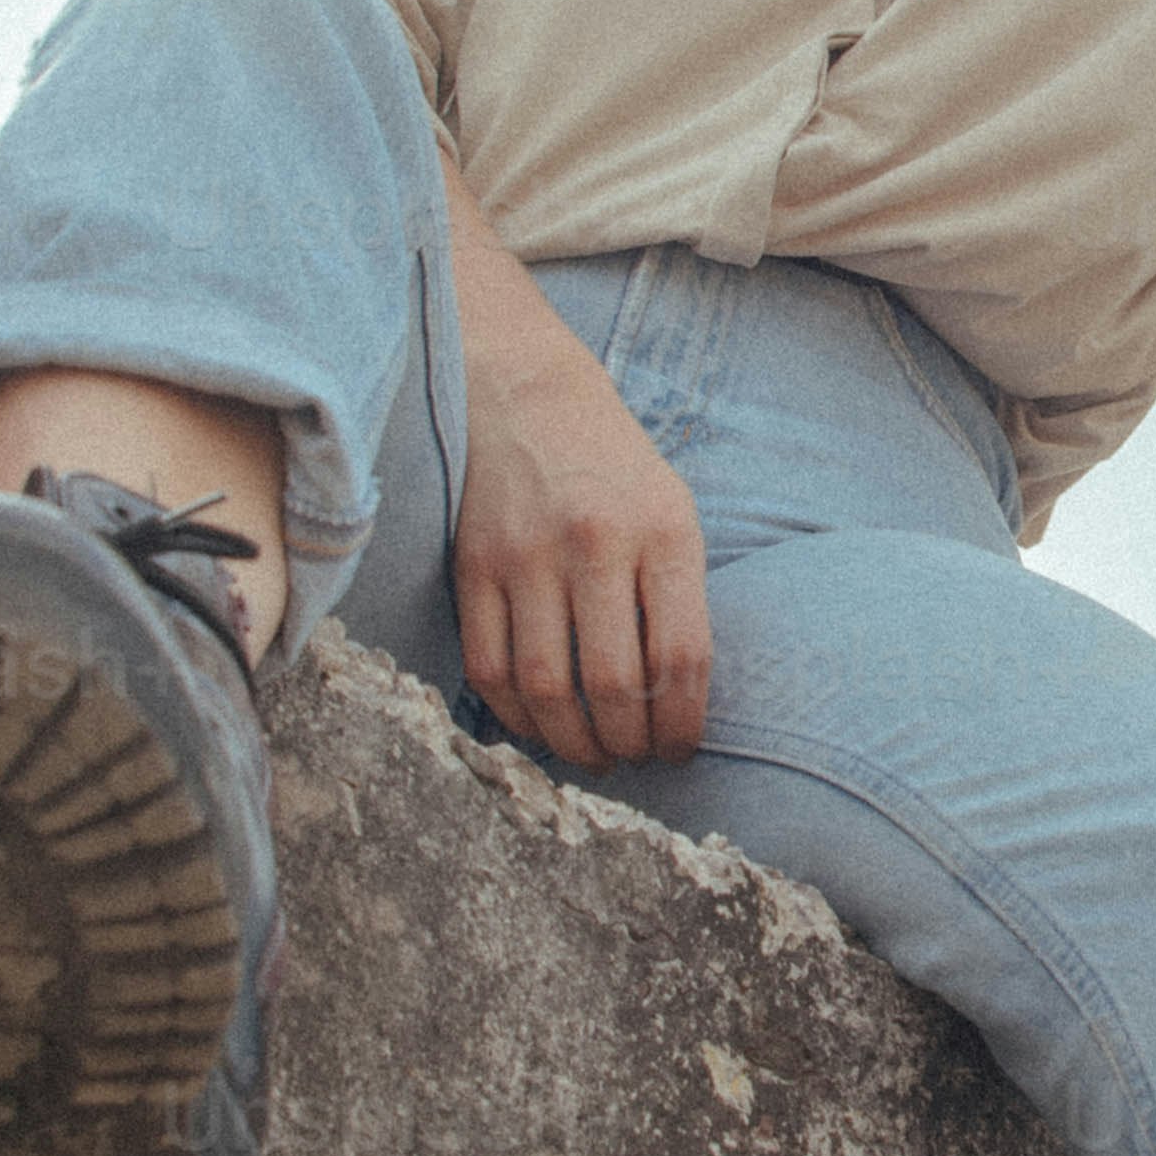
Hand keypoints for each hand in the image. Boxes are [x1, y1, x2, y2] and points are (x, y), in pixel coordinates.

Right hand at [451, 313, 712, 771]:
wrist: (525, 394)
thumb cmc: (614, 468)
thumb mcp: (673, 511)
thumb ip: (679, 597)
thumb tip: (674, 702)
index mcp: (663, 530)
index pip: (681, 657)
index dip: (682, 724)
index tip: (680, 751)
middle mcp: (595, 543)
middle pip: (614, 684)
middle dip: (629, 743)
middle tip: (635, 760)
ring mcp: (527, 556)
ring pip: (547, 687)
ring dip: (572, 743)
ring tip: (592, 757)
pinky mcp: (473, 567)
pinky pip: (489, 668)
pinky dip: (515, 716)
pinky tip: (538, 727)